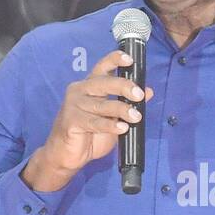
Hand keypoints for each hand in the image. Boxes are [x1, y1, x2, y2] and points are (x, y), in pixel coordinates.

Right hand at [22, 49, 153, 191]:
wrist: (66, 155)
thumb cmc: (89, 134)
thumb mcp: (113, 117)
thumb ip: (128, 104)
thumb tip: (148, 91)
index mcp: (89, 86)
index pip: (102, 68)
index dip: (114, 60)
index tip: (129, 60)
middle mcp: (80, 91)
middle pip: (103, 83)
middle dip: (123, 86)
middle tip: (138, 95)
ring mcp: (73, 105)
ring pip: (101, 104)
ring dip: (122, 110)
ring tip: (136, 116)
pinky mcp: (71, 121)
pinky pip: (94, 122)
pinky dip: (110, 125)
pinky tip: (122, 128)